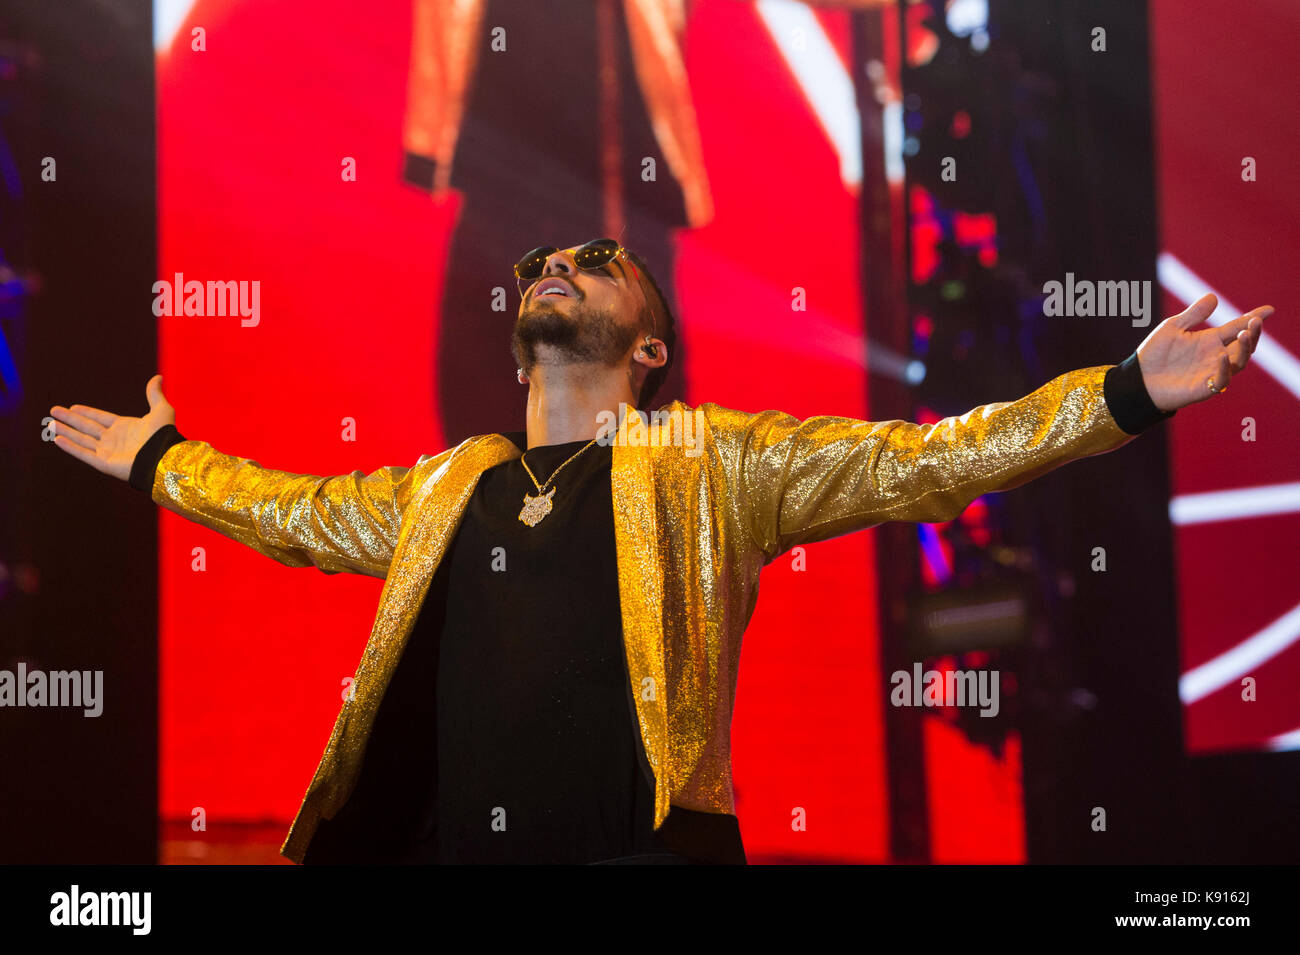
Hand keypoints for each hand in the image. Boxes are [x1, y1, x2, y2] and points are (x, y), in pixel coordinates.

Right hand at [49, 374, 175, 481]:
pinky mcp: (104, 463)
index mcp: (125, 427)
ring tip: (50, 424)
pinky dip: (70, 447)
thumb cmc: (163, 435)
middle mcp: (114, 440)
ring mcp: (108, 452)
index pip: (101, 418)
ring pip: (81, 440)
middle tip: (53, 411)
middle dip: (70, 419)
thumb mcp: (161, 410)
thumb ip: (155, 394)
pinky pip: (83, 454)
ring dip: (65, 431)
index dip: (87, 412)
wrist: (163, 457)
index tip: (73, 407)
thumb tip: (158, 377)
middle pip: (87, 427)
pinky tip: (57, 438)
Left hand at [1136, 294, 1272, 411]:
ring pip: (1239, 361)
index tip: (1269, 309)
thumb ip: (1194, 315)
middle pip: (1244, 344)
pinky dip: (1224, 367)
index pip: (1237, 327)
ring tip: (1245, 334)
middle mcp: (1216, 355)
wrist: (1138, 379)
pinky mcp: (1205, 388)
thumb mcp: (1173, 327)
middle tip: (1256, 321)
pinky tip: (1222, 355)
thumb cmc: (1154, 354)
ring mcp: (1212, 372)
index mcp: (1210, 340)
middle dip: (1253, 333)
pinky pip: (1221, 379)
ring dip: (1245, 349)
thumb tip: (1214, 296)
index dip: (1253, 318)